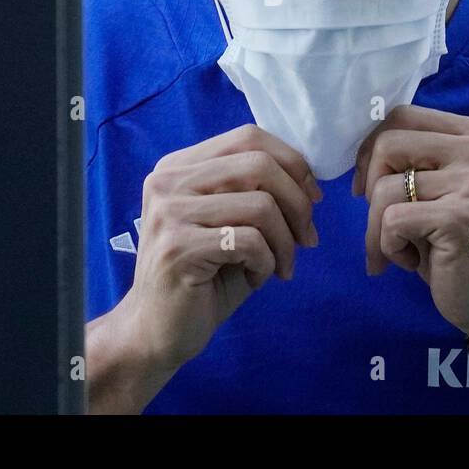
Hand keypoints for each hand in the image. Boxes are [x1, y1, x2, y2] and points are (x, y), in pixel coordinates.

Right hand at [113, 124, 321, 380]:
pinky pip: (250, 242)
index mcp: (179, 166)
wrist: (156, 331)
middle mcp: (168, 181)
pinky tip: (257, 278)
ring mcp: (169, 213)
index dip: (292, 163)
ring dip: (286, 241)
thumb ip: (256, 191)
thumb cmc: (203, 276)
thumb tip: (309, 181)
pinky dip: (267, 262)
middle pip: (259, 165)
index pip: (248, 137)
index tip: (312, 198)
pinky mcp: (178, 248)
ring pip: (260, 205)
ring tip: (281, 265)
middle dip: (298, 203)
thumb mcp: (230, 222)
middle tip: (306, 238)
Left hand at [353, 105, 468, 352]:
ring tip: (403, 249)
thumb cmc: (457, 243)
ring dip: (378, 228)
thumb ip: (413, 158)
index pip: (402, 116)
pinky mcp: (460, 216)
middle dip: (370, 188)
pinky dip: (388, 247)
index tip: (367, 186)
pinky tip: (413, 262)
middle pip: (388, 145)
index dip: (372, 150)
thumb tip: (357, 149)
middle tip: (382, 222)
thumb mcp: (440, 188)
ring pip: (384, 188)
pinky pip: (391, 220)